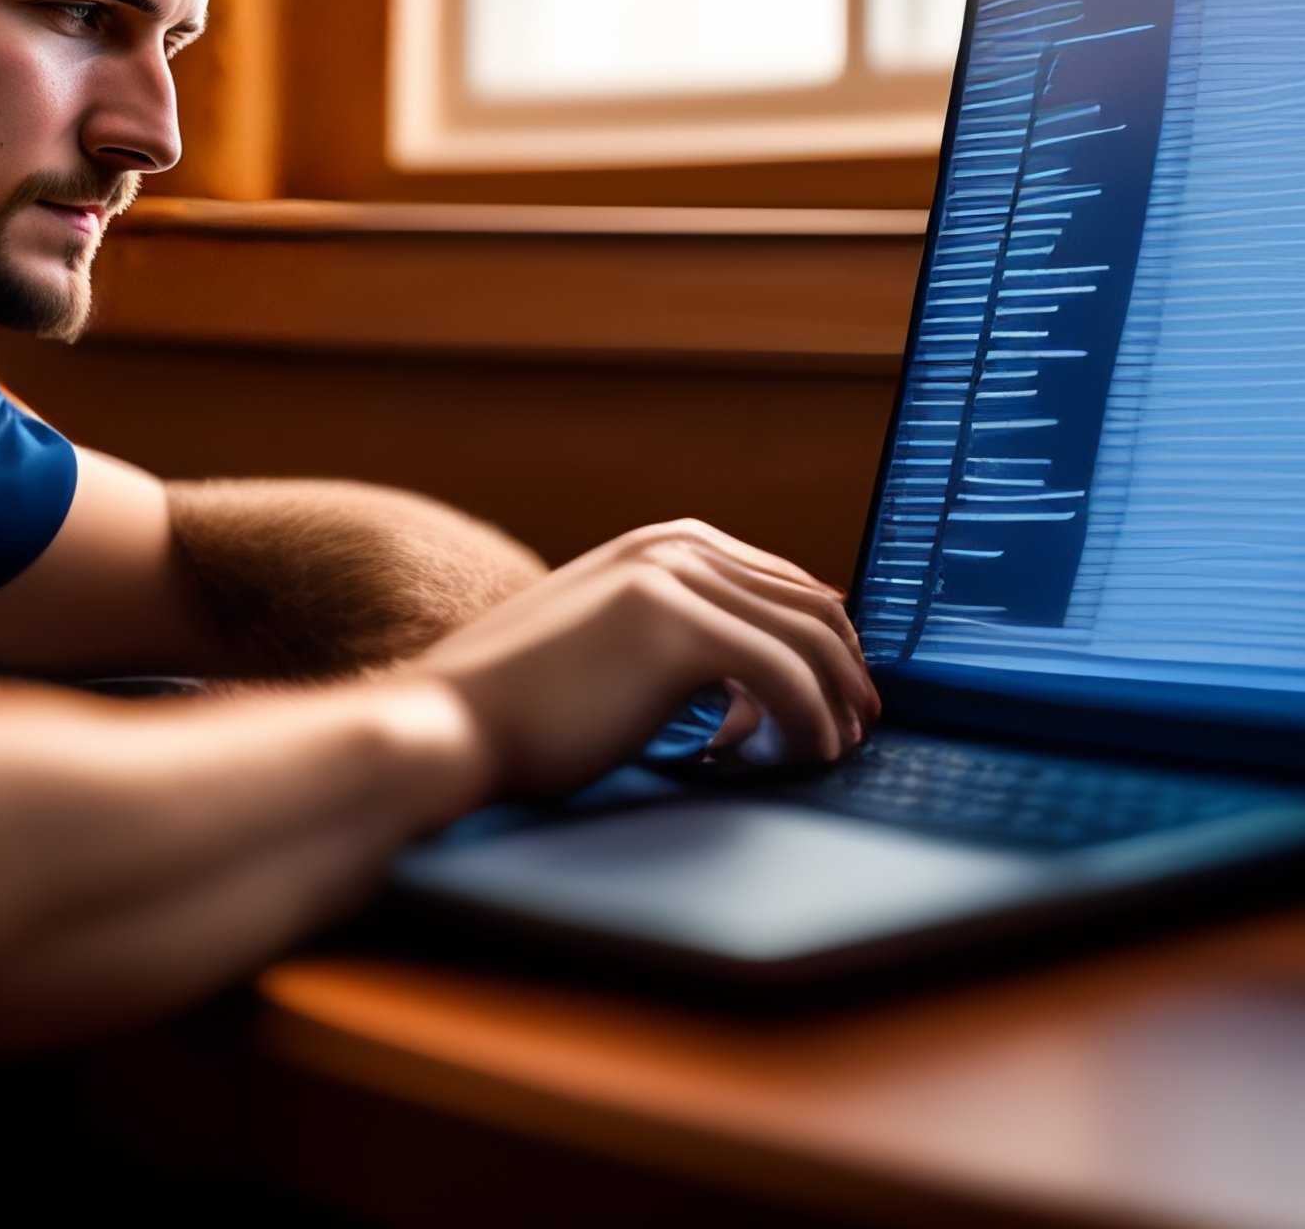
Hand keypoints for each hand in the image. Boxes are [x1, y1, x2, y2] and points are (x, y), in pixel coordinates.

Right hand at [407, 519, 878, 798]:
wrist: (446, 725)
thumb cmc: (514, 708)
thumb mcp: (603, 646)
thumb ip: (667, 639)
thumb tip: (744, 683)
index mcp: (656, 545)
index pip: (780, 580)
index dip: (823, 637)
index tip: (842, 693)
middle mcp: (670, 547)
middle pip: (806, 603)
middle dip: (844, 668)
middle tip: (859, 725)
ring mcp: (673, 580)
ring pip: (808, 639)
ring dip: (836, 701)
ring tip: (833, 751)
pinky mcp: (675, 630)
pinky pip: (784, 678)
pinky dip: (809, 723)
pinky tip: (802, 759)